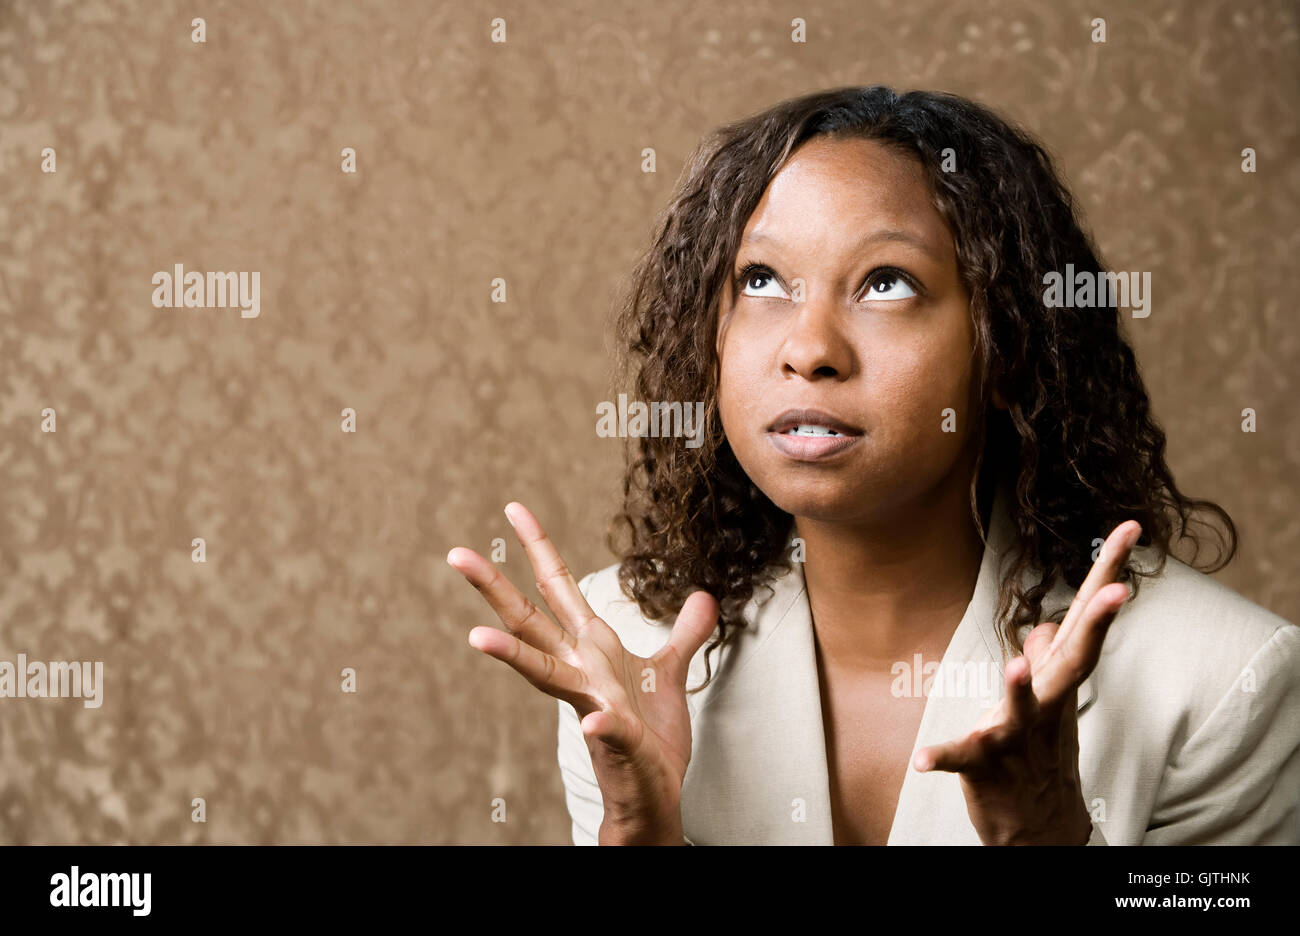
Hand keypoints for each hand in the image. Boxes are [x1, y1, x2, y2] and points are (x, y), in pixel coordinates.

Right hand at [447, 502, 717, 844]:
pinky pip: (609, 729)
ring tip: (476, 636)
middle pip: (529, 623)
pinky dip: (602, 724)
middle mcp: (581, 672)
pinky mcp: (617, 741)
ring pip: (545, 674)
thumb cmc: (650, 736)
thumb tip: (703, 595)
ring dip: (511, 654)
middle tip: (456, 555)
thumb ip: (683, 634)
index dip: (539, 547)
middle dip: (493, 588)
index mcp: (592, 650)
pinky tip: (594, 720)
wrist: (654, 794)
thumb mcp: (669, 674)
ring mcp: (593, 706)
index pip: (558, 590)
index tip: (514, 508)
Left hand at [912, 519, 1141, 844]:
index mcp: (1059, 682)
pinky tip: (919, 759)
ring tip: (1015, 666)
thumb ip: (1048, 660)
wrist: (1037, 828)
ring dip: (1020, 690)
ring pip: (1020, 711)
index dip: (1109, 574)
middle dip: (1097, 624)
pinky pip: (960, 760)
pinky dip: (940, 757)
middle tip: (1121, 590)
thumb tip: (1045, 626)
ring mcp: (1017, 737)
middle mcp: (1047, 706)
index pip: (1086, 622)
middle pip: (1076, 660)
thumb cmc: (1038, 752)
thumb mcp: (1047, 702)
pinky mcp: (984, 767)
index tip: (1131, 528)